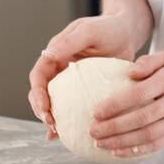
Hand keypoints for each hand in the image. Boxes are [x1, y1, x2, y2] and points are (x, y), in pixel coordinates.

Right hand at [27, 11, 146, 140]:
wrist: (125, 32)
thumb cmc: (107, 28)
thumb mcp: (88, 31)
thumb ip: (68, 42)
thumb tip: (47, 55)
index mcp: (55, 54)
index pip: (38, 76)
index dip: (37, 93)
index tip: (44, 108)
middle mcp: (59, 68)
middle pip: (41, 93)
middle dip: (41, 110)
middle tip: (51, 124)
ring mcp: (71, 81)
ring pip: (55, 102)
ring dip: (52, 117)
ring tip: (58, 132)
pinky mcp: (85, 90)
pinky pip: (74, 107)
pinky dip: (69, 121)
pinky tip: (69, 136)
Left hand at [88, 52, 163, 158]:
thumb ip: (149, 61)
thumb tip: (129, 73)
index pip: (139, 94)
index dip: (116, 105)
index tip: (96, 112)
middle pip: (141, 118)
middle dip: (114, 127)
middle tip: (92, 131)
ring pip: (148, 135)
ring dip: (121, 142)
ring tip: (101, 144)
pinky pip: (157, 145)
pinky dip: (136, 151)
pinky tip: (119, 152)